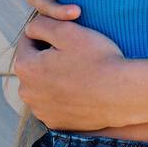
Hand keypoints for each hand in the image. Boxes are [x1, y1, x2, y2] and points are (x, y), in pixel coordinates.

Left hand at [14, 14, 126, 131]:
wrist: (121, 95)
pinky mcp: (55, 122)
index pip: (27, 42)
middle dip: (47, 57)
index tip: (65, 34)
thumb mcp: (68, 31)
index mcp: (26, 67)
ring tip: (79, 72)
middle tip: (75, 53)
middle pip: (33, 65)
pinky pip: (53, 104)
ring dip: (54, 77)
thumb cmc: (97, 60)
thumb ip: (41, 24)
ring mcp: (41, 110)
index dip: (46, 34)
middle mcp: (27, 92)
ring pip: (42, 86)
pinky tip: (80, 89)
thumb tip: (30, 29)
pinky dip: (62, 96)